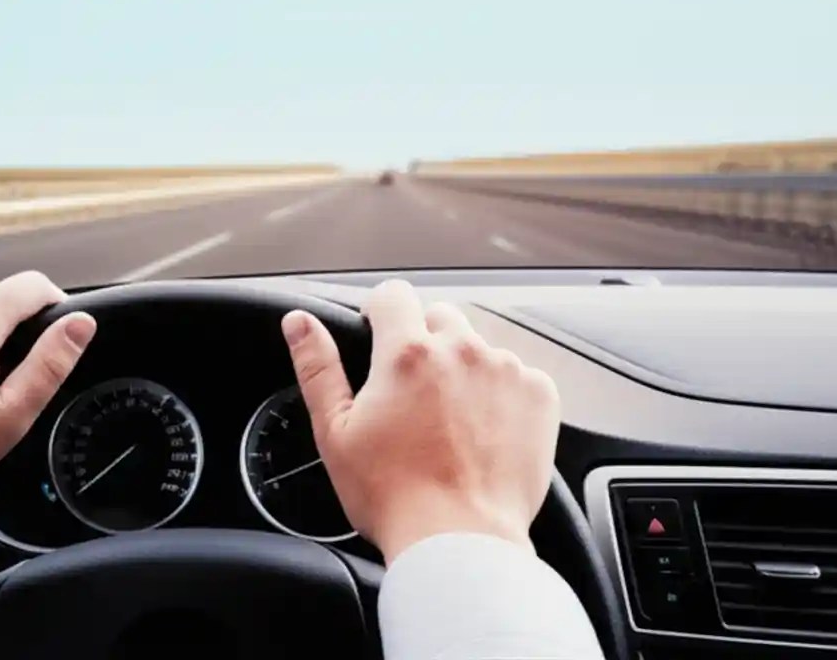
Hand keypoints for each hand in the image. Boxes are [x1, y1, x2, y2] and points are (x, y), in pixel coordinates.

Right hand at [281, 280, 558, 563]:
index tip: (377, 337)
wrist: (460, 542)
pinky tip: (482, 432)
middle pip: (438, 317)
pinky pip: (517, 376)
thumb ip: (316, 367)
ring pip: (478, 347)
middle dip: (422, 342)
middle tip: (411, 394)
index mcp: (407, 353)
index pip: (392, 294)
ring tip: (449, 421)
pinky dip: (500, 395)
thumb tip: (298, 323)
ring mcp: (506, 371)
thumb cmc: (393, 495)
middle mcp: (462, 350)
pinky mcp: (539, 396)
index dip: (379, 312)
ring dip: (463, 369)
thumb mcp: (335, 432)